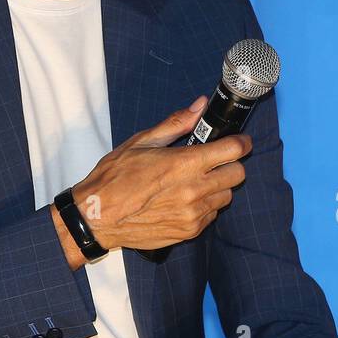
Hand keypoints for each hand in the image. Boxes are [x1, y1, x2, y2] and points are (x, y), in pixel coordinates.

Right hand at [55, 95, 249, 263]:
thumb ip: (176, 124)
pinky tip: (184, 200)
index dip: (241, 142)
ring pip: (226, 196)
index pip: (233, 151)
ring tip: (194, 181)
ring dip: (217, 187)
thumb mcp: (142, 142)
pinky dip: (205, 206)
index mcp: (184, 163)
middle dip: (230, 164)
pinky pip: (211, 215)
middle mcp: (194, 190)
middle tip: (214, 161)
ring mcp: (193, 214)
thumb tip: (200, 106)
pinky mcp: (189, 231)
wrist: (96, 217)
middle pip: (238, 174)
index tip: (239, 141)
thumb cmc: (115, 177)